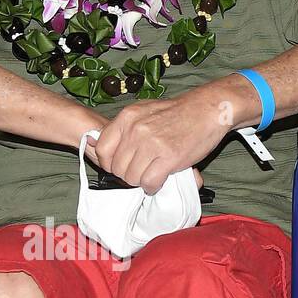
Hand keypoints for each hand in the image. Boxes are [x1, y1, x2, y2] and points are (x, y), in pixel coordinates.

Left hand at [83, 93, 223, 193]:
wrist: (207, 110)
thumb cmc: (176, 113)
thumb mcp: (142, 111)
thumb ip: (119, 128)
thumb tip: (89, 142)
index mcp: (126, 118)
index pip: (102, 150)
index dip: (109, 163)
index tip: (121, 165)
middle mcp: (136, 130)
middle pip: (117, 168)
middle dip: (127, 175)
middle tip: (141, 171)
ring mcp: (151, 144)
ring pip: (132, 178)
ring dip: (141, 181)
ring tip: (152, 174)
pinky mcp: (168, 157)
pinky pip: (149, 182)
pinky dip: (153, 186)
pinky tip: (160, 180)